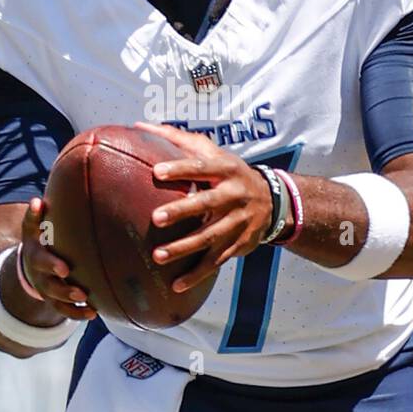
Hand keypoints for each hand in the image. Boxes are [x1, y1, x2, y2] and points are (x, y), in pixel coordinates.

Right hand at [20, 198, 97, 319]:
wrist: (30, 263)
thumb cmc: (38, 240)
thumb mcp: (31, 228)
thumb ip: (34, 216)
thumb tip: (37, 201)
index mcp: (36, 257)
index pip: (41, 261)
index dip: (51, 265)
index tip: (64, 269)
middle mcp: (40, 277)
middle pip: (49, 286)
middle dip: (63, 290)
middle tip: (79, 292)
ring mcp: (47, 291)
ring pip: (57, 303)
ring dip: (72, 306)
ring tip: (90, 306)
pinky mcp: (55, 301)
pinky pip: (65, 312)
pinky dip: (78, 314)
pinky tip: (94, 314)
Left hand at [134, 121, 273, 292]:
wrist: (273, 201)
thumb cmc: (229, 172)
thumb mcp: (212, 152)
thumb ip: (177, 139)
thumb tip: (139, 125)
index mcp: (225, 169)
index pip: (201, 167)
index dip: (180, 169)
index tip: (157, 172)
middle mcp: (234, 194)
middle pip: (207, 203)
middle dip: (182, 212)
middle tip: (156, 218)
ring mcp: (238, 222)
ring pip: (210, 237)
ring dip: (184, 248)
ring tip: (158, 256)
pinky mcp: (239, 244)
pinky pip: (216, 261)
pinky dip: (196, 275)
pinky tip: (176, 285)